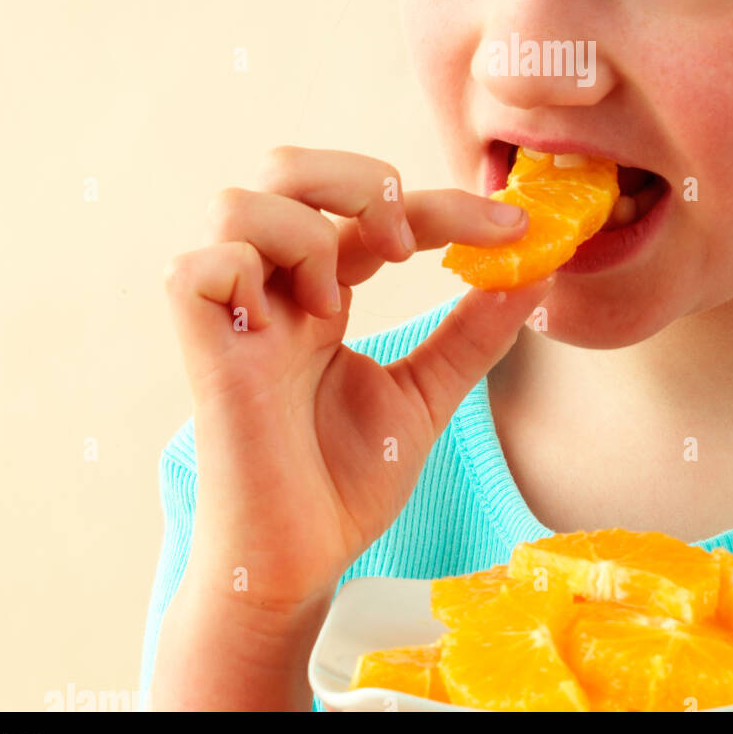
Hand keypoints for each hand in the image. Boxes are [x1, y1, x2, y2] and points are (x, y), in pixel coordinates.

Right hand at [163, 146, 542, 612]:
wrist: (299, 566)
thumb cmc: (343, 485)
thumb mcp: (426, 393)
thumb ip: (473, 332)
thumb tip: (535, 272)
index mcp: (321, 292)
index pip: (373, 211)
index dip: (446, 205)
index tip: (516, 230)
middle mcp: (274, 291)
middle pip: (286, 167)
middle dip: (358, 179)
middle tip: (404, 243)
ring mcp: (235, 318)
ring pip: (238, 202)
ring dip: (307, 231)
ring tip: (336, 299)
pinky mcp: (204, 354)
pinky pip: (198, 269)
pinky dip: (248, 272)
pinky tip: (292, 322)